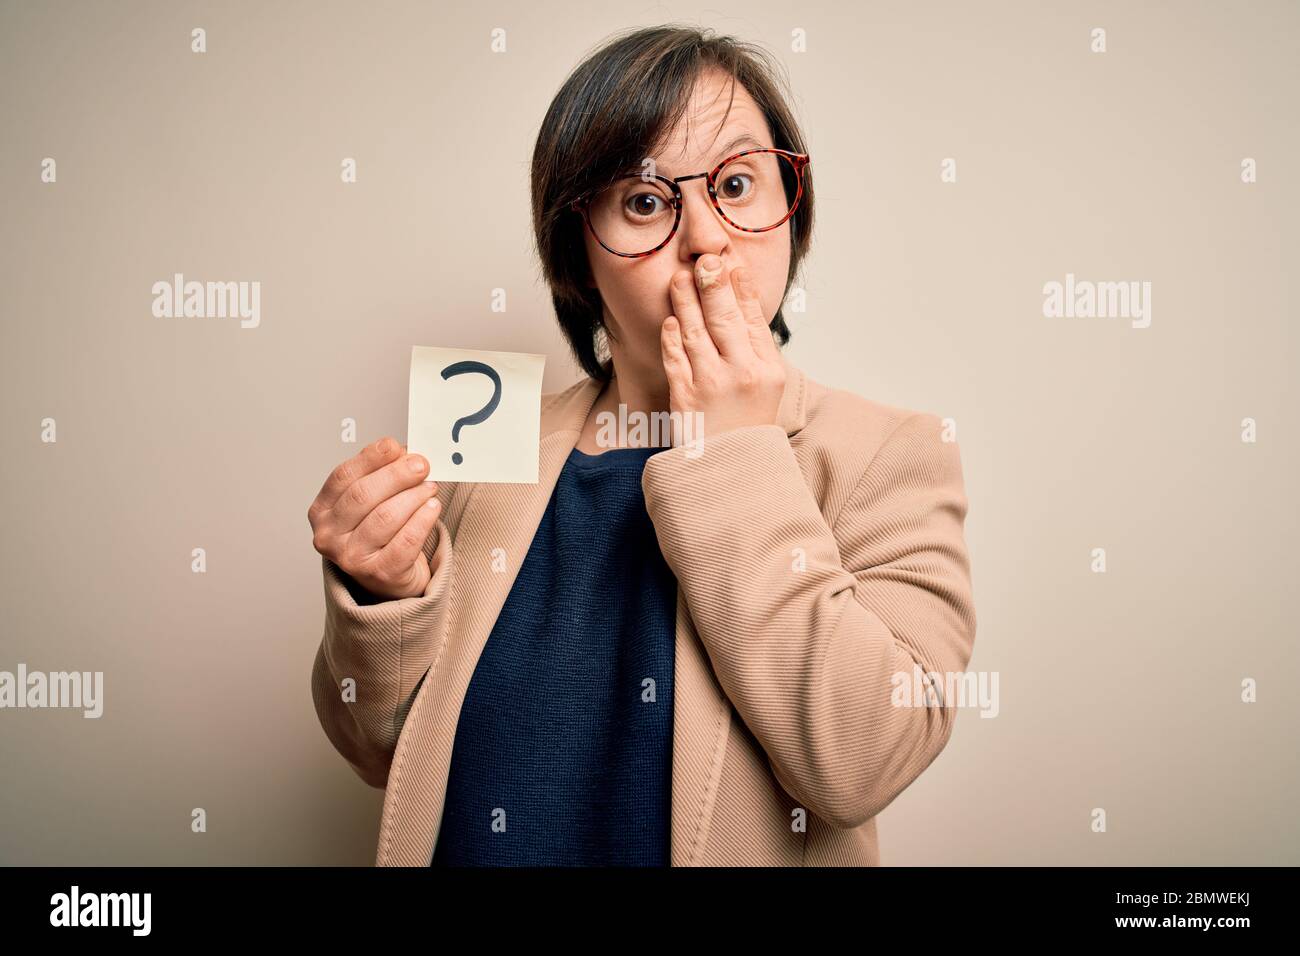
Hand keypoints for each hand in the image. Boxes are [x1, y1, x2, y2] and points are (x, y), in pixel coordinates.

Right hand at [307, 437, 441, 600]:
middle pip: (363, 494)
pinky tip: (433, 507)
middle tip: (421, 464)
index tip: (395, 446)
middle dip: (397, 475)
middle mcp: (329, 536)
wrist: (389, 578)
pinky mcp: (379, 573)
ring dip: (414, 496)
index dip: (371, 458)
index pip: (343, 476)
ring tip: (430, 486)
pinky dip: (423, 519)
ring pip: (386, 517)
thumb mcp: (370, 502)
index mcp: (322, 511)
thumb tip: (404, 452)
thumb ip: (380, 475)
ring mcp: (351, 558)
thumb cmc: (379, 534)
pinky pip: (406, 540)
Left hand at [662, 253, 785, 438]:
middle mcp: (741, 375)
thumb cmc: (749, 421)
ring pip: (695, 333)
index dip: (740, 288)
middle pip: (724, 319)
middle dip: (712, 285)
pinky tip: (671, 319)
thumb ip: (756, 345)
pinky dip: (671, 337)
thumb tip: (741, 296)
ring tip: (680, 279)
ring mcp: (711, 387)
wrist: (734, 469)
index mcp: (768, 370)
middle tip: (703, 261)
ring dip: (685, 302)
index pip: (753, 319)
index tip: (730, 263)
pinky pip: (675, 359)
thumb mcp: (768, 383)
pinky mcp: (684, 399)